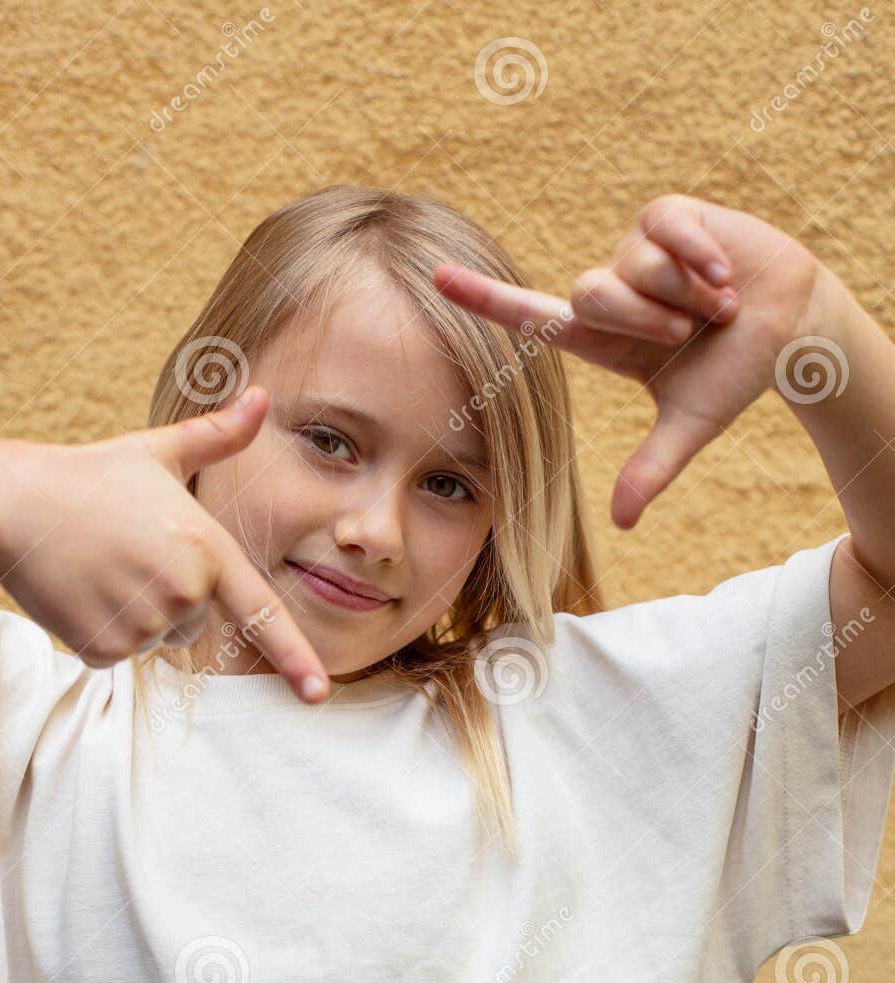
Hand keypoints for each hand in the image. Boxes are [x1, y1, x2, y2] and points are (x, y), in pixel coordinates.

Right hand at [0, 388, 328, 700]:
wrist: (11, 503)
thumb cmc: (90, 476)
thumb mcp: (157, 452)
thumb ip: (217, 436)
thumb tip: (263, 397)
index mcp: (204, 547)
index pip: (260, 610)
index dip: (295, 657)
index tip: (318, 693)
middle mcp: (181, 590)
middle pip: (195, 621)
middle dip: (166, 597)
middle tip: (124, 554)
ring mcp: (142, 622)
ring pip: (155, 639)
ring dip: (131, 614)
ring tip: (98, 568)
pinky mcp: (103, 648)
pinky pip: (116, 654)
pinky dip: (98, 631)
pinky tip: (79, 590)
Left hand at [434, 194, 821, 527]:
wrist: (790, 324)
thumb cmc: (733, 373)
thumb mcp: (691, 425)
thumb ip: (651, 469)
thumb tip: (621, 522)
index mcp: (601, 338)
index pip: (532, 317)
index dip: (485, 298)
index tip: (437, 278)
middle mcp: (610, 290)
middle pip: (591, 293)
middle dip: (648, 318)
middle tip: (691, 331)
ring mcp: (636, 249)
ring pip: (633, 265)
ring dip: (686, 292)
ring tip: (717, 302)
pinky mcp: (668, 215)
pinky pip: (667, 229)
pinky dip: (701, 256)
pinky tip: (726, 272)